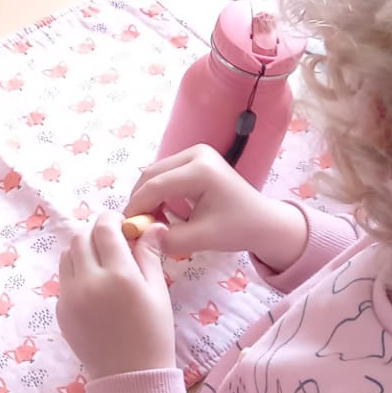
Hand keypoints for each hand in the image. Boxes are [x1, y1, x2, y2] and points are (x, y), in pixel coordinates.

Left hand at [55, 213, 175, 377]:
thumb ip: (149, 255)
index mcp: (118, 275)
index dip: (112, 220)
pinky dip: (77, 275)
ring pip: (68, 256)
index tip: (121, 224)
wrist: (131, 377)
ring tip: (102, 264)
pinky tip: (95, 290)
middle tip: (112, 244)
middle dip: (96, 235)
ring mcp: (70, 297)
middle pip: (81, 238)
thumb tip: (152, 226)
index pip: (104, 229)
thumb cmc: (154, 334)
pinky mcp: (60, 311)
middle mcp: (89, 282)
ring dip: (83, 252)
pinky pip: (64, 280)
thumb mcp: (157, 292)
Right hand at [126, 144, 307, 269]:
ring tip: (148, 222)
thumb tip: (141, 237)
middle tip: (134, 226)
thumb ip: (170, 239)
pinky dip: (157, 194)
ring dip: (147, 197)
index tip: (126, 228)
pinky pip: (164, 175)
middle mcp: (195, 153)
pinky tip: (160, 213)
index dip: (137, 206)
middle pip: (152, 174)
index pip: (156, 185)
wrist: (265, 222)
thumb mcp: (204, 238)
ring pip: (155, 174)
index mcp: (201, 169)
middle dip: (139, 201)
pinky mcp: (193, 160)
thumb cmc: (239, 229)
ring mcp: (194, 153)